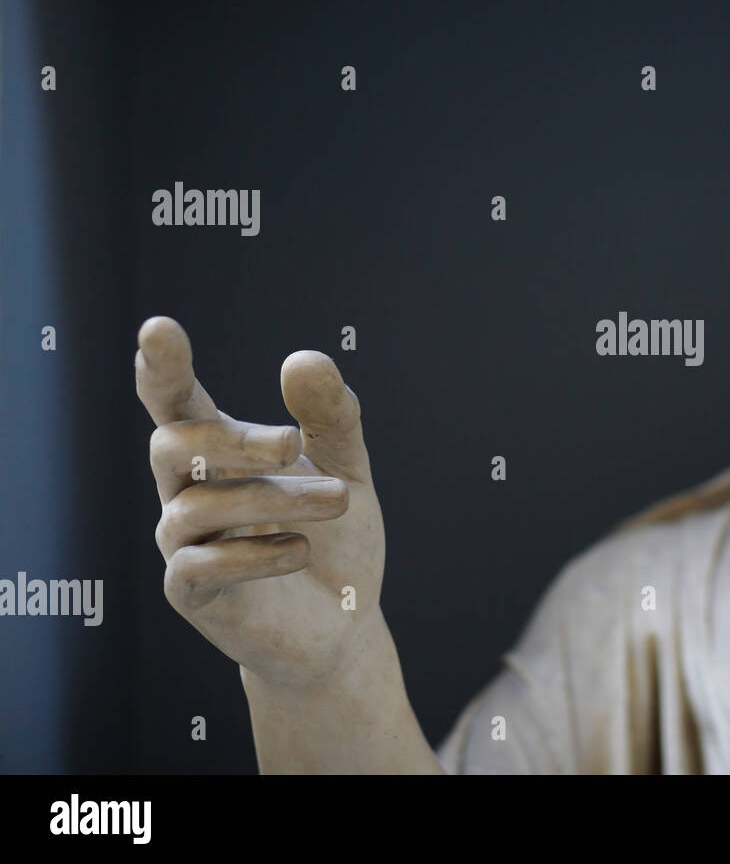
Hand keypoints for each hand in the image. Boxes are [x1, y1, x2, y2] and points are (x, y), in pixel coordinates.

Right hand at [137, 316, 384, 686]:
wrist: (345, 624)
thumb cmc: (337, 539)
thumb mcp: (347, 468)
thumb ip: (333, 417)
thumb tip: (302, 359)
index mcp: (221, 453)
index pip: (178, 402)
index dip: (164, 367)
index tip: (158, 328)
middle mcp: (190, 492)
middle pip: (173, 445)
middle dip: (231, 439)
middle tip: (294, 444)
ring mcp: (185, 545)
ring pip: (198, 507)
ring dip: (273, 500)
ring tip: (341, 501)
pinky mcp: (192, 596)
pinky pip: (200, 567)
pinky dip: (253, 556)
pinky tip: (300, 554)